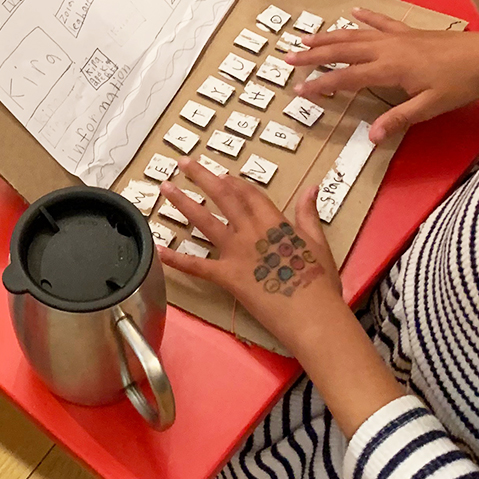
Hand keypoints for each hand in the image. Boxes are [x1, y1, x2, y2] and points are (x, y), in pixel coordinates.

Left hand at [156, 157, 346, 354]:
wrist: (312, 316)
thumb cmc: (320, 283)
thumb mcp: (318, 243)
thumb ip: (308, 214)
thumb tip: (311, 187)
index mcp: (274, 223)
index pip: (250, 194)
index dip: (235, 182)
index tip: (221, 173)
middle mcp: (250, 231)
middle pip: (223, 197)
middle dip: (202, 176)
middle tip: (183, 162)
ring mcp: (236, 253)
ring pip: (204, 221)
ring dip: (183, 202)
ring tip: (165, 188)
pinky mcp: (226, 277)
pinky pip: (196, 266)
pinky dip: (176, 258)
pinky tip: (157, 249)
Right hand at [293, 10, 478, 143]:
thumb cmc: (462, 83)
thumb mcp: (431, 107)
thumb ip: (398, 119)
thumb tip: (370, 137)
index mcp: (389, 68)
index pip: (346, 77)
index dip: (320, 85)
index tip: (298, 90)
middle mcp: (387, 49)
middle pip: (342, 50)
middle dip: (313, 55)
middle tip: (288, 58)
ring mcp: (397, 37)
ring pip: (355, 35)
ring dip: (329, 36)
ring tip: (306, 38)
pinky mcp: (409, 32)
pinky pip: (381, 22)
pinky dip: (365, 17)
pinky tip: (353, 11)